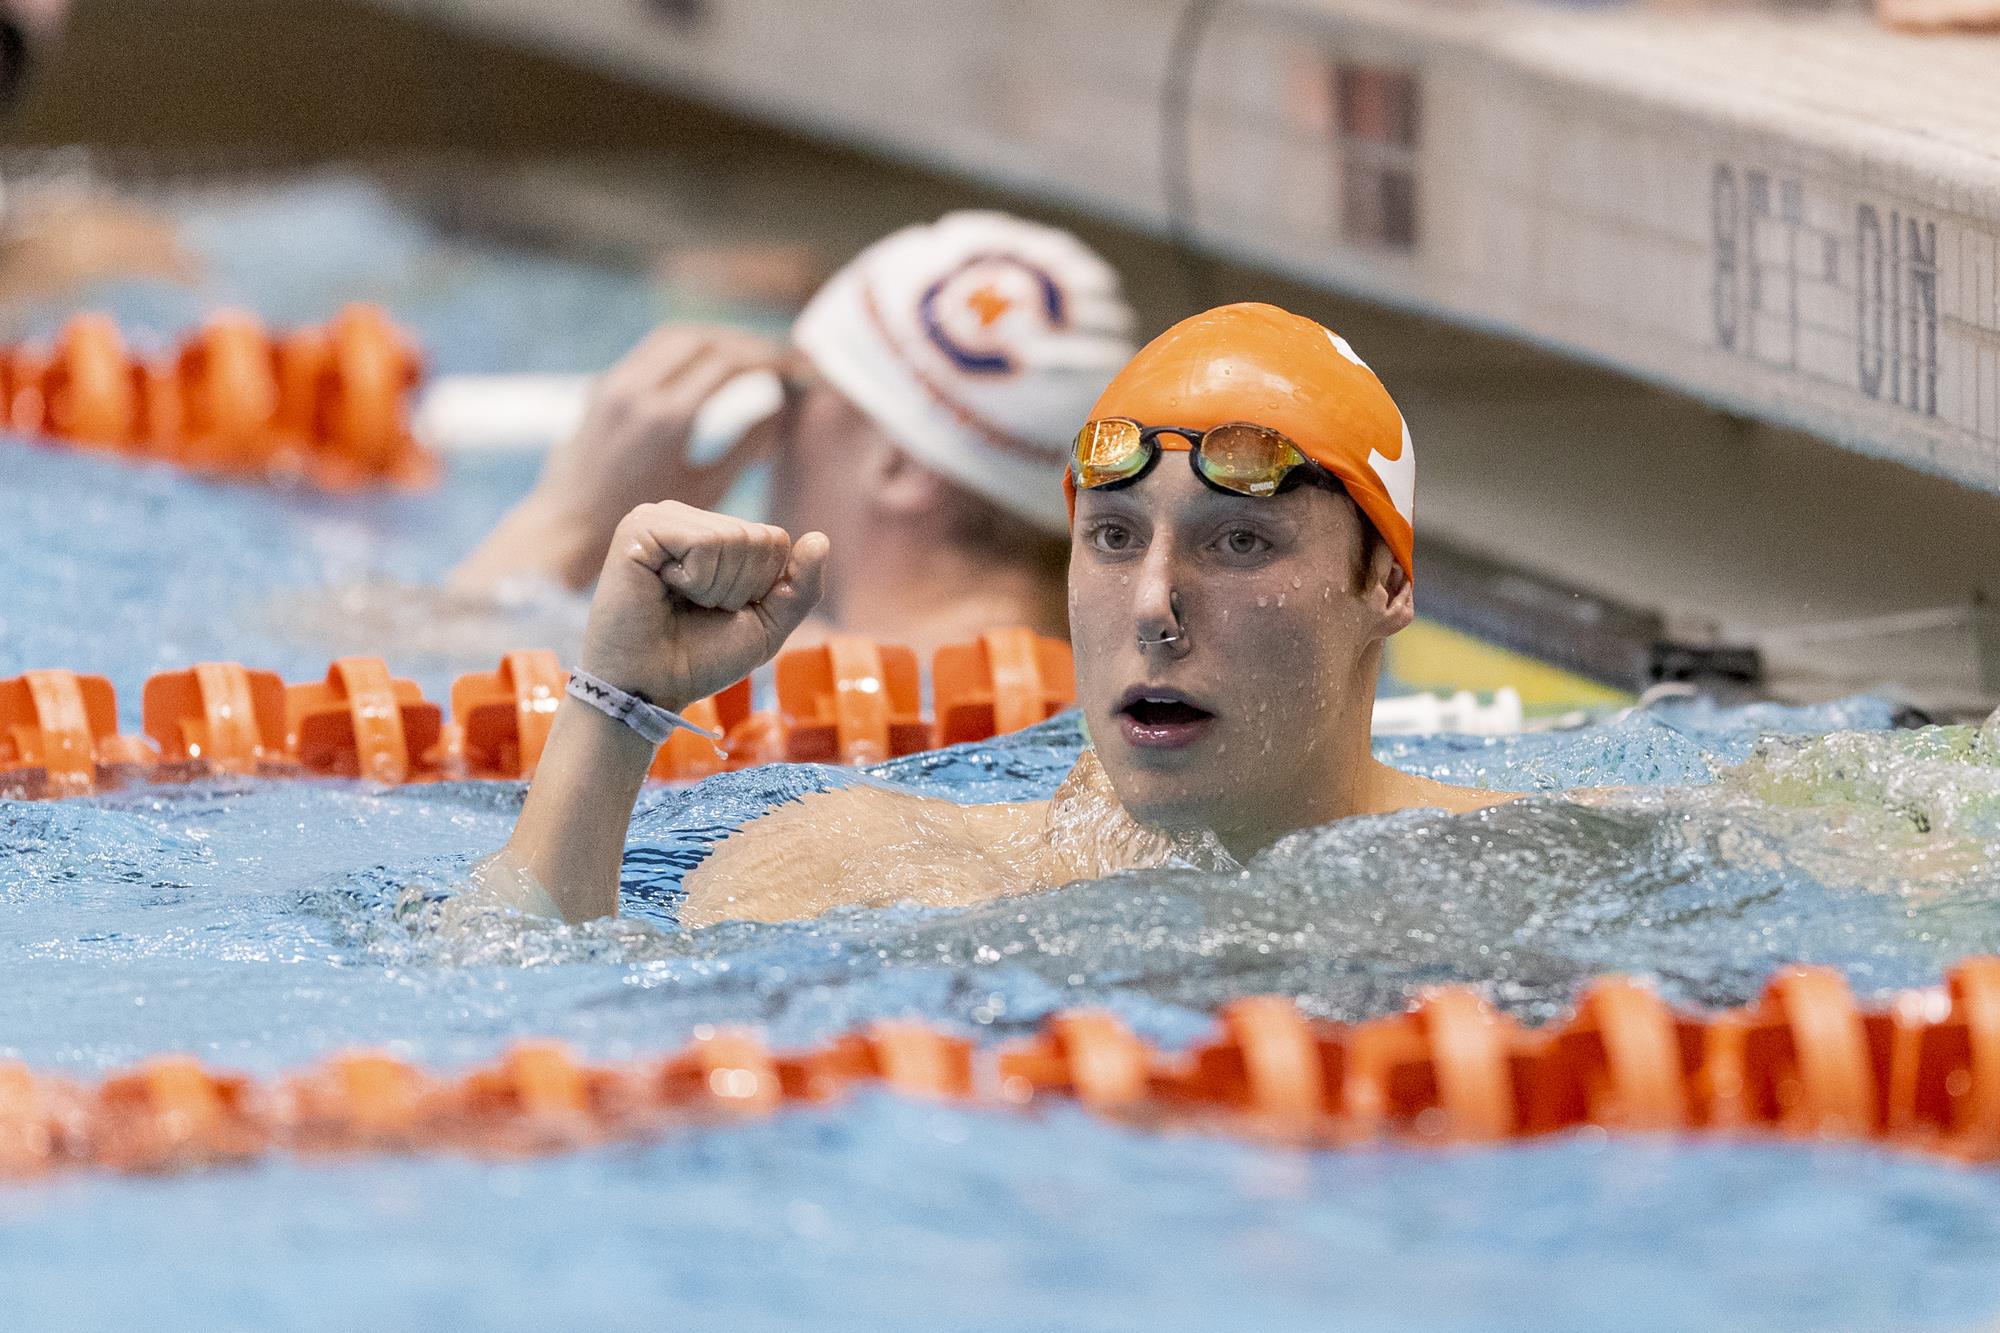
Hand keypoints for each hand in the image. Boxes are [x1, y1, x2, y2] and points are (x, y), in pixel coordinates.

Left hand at [529, 326, 788, 556]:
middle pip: (707, 339)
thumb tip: (781, 410)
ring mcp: (616, 383)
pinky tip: (707, 363)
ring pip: (677, 335)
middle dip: (751, 344)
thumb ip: (747, 446)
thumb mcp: (707, 490)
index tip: (796, 368)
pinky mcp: (604, 385)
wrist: (571, 526)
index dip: (771, 359)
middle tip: (781, 357)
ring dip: (719, 338)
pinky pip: (652, 350)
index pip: (730, 362)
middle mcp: (639, 390)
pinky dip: (688, 347)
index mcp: (668, 418)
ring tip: (749, 353)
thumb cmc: (646, 521)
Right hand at [577, 502, 827, 709]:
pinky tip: (663, 589)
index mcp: (712, 532)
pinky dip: (697, 581)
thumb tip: (820, 539)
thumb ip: (799, 587)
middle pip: (759, 538)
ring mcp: (660, 517)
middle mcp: (686, 517)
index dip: (760, 588)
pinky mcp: (640, 529)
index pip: (775, 540)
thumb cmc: (700, 658)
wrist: (649, 689)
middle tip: (696, 609)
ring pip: (734, 538)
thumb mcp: (766, 626)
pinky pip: (706, 543)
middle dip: (739, 588)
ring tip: (679, 602)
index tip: (719, 611)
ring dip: (716, 588)